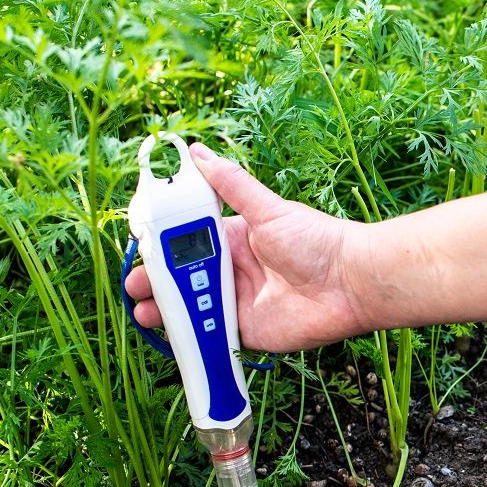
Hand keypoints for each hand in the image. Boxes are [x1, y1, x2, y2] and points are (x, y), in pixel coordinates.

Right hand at [125, 144, 373, 352]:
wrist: (351, 282)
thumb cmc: (316, 241)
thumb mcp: (268, 209)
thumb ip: (231, 184)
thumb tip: (195, 150)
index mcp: (233, 239)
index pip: (187, 242)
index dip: (162, 247)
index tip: (140, 247)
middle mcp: (232, 271)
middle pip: (183, 277)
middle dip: (156, 282)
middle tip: (135, 284)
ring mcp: (238, 302)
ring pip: (192, 307)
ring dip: (165, 310)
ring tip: (142, 310)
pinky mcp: (247, 331)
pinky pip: (212, 335)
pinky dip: (190, 336)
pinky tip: (168, 334)